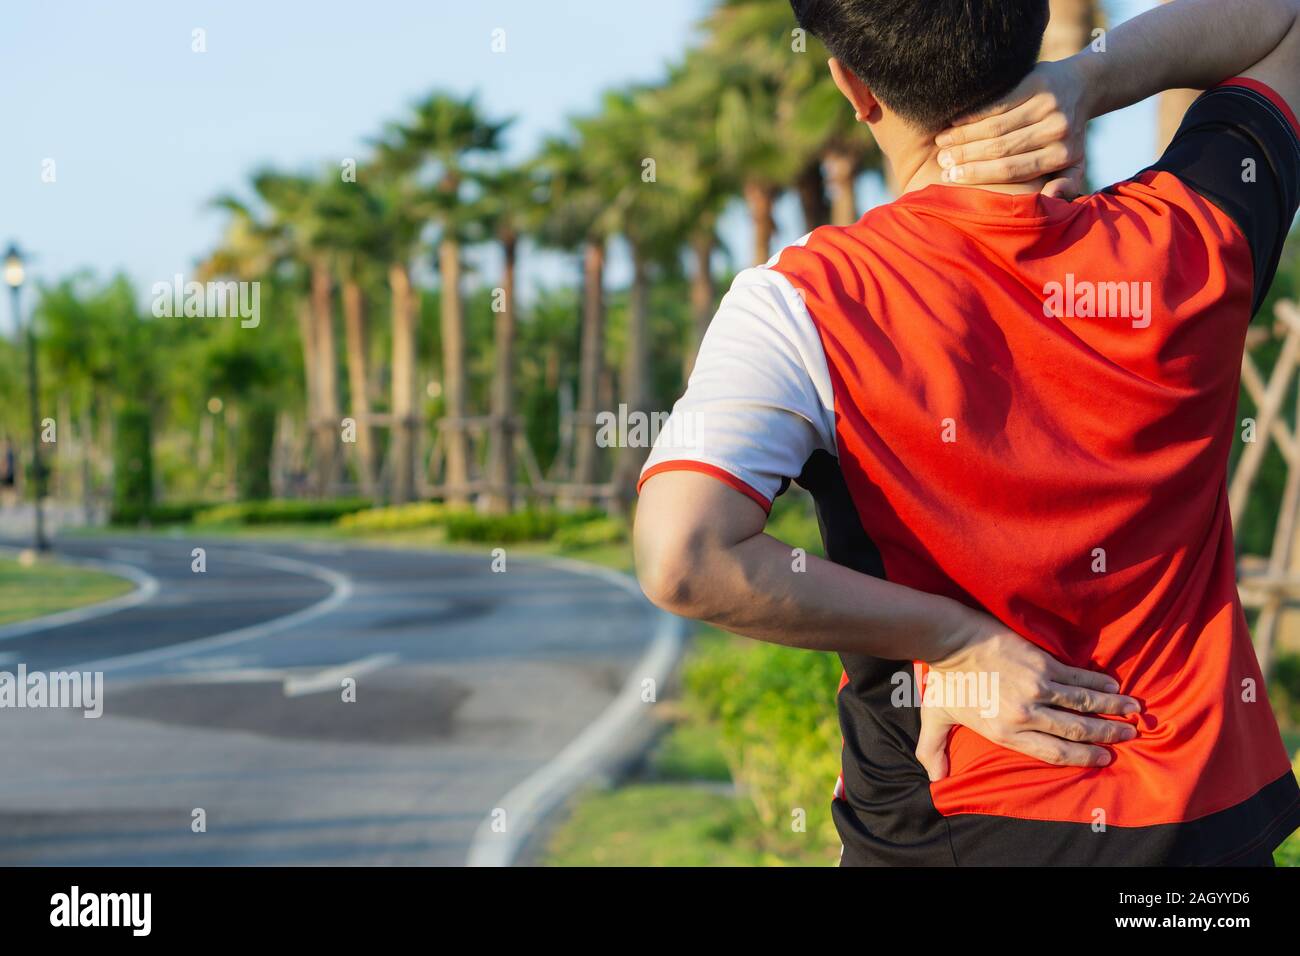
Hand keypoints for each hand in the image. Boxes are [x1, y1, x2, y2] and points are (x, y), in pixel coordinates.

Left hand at [916, 606, 1139, 780]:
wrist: (950, 639)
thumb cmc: (945, 679)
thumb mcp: (935, 718)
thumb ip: (934, 749)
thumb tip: (936, 777)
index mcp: (1007, 732)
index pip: (1054, 752)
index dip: (1083, 757)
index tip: (1104, 758)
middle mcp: (1027, 714)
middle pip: (1076, 730)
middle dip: (1106, 735)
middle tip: (1129, 735)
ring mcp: (1038, 688)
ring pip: (1084, 704)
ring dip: (1112, 709)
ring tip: (1134, 712)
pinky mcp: (1042, 663)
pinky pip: (1078, 678)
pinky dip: (1098, 684)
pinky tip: (1114, 687)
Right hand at [934, 59, 1089, 199]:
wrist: (1083, 86)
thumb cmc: (1069, 135)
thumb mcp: (1075, 164)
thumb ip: (1065, 186)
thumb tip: (1050, 198)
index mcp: (1062, 156)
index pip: (1012, 169)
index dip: (978, 175)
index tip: (952, 179)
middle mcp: (1057, 130)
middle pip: (1000, 149)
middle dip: (966, 157)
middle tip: (942, 163)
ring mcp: (1048, 104)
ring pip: (996, 126)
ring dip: (964, 136)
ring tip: (942, 143)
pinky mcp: (1038, 82)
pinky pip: (998, 102)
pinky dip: (973, 113)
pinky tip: (953, 121)